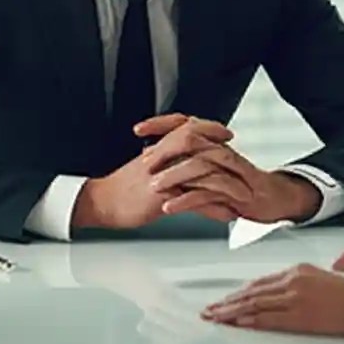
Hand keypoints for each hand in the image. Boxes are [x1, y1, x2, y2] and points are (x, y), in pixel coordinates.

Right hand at [73, 118, 236, 229]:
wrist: (100, 203)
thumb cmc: (120, 187)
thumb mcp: (143, 166)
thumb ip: (161, 158)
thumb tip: (176, 156)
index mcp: (157, 149)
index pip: (185, 127)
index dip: (208, 127)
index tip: (225, 132)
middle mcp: (160, 159)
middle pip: (193, 140)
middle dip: (219, 146)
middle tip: (238, 155)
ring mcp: (161, 177)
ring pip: (199, 172)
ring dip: (225, 182)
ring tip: (242, 193)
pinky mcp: (161, 199)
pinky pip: (195, 201)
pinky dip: (215, 209)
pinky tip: (226, 216)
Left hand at [137, 114, 321, 223]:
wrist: (274, 199)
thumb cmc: (239, 183)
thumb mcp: (208, 168)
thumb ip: (183, 160)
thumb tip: (151, 153)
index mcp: (214, 143)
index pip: (185, 123)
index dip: (161, 123)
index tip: (138, 129)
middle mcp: (222, 151)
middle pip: (192, 140)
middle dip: (165, 150)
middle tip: (145, 162)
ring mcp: (231, 172)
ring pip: (200, 165)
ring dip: (174, 175)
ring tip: (154, 185)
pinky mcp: (238, 193)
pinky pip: (209, 193)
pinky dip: (187, 199)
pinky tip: (170, 206)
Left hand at [201, 263, 343, 336]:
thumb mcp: (320, 275)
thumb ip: (299, 279)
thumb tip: (283, 287)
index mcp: (296, 269)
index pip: (260, 282)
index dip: (240, 292)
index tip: (226, 298)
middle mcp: (291, 281)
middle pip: (252, 292)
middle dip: (229, 301)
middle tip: (211, 309)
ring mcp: (294, 297)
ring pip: (255, 304)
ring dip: (232, 311)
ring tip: (217, 317)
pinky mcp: (300, 315)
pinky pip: (269, 319)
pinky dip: (251, 321)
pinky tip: (238, 324)